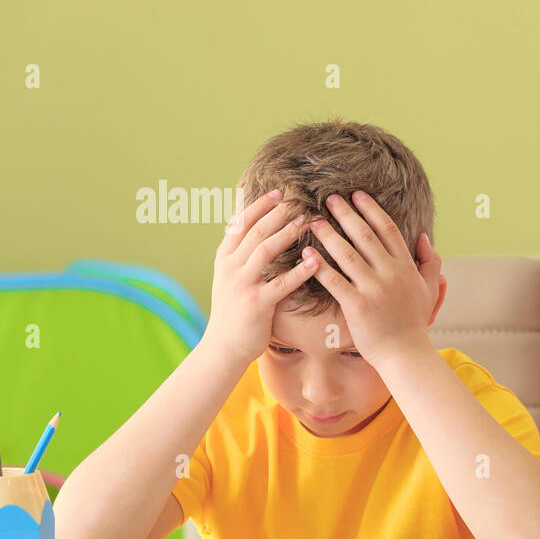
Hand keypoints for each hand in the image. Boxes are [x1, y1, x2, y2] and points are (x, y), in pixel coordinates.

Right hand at [202, 188, 317, 364]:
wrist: (224, 347)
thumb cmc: (234, 310)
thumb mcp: (230, 276)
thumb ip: (240, 253)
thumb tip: (249, 226)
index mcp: (225, 257)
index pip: (240, 223)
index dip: (259, 205)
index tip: (279, 190)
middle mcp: (231, 267)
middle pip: (256, 231)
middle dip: (278, 212)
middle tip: (300, 199)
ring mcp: (242, 284)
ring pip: (265, 250)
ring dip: (288, 233)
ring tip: (308, 220)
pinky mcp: (256, 304)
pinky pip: (281, 283)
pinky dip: (299, 271)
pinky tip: (315, 260)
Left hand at [302, 191, 441, 364]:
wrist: (405, 354)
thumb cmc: (414, 322)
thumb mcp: (429, 289)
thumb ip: (430, 261)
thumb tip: (423, 237)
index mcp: (405, 266)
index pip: (387, 229)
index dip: (371, 209)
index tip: (356, 195)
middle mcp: (390, 273)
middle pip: (364, 235)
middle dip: (345, 213)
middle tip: (329, 198)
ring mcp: (373, 289)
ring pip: (346, 254)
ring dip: (328, 234)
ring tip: (312, 220)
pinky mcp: (356, 305)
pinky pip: (334, 281)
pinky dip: (319, 266)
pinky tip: (307, 253)